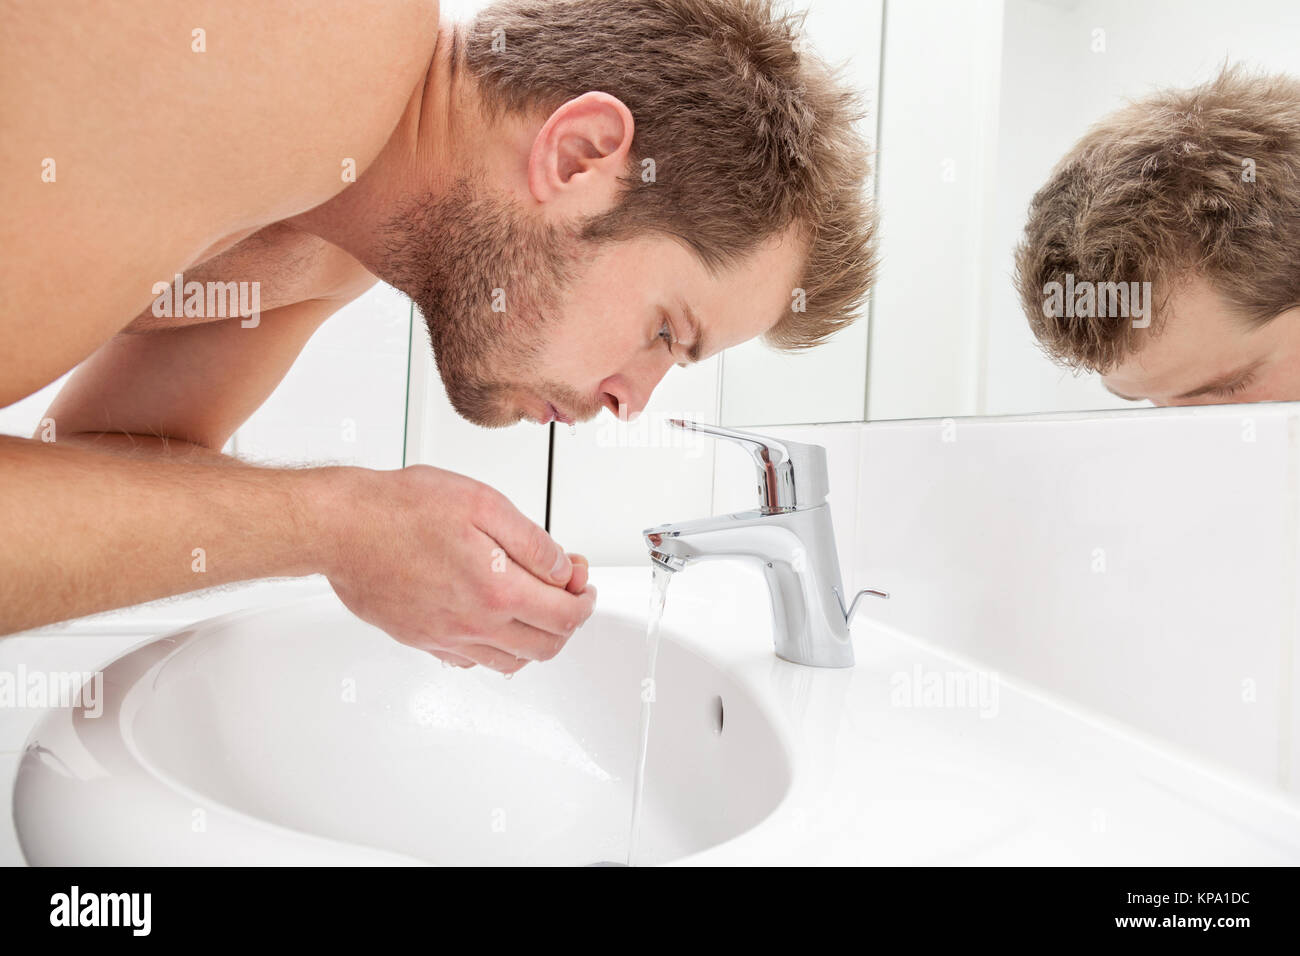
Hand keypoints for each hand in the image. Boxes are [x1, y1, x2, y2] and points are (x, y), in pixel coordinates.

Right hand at [318, 465, 596, 673]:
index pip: (565, 616)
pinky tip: (492, 623)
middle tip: (567, 594)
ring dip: (535, 640)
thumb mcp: (484, 504)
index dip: (584, 600)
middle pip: (545, 647)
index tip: (583, 585)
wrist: (341, 527)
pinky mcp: (420, 640)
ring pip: (511, 663)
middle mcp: (474, 624)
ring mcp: (445, 638)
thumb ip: (532, 542)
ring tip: (534, 607)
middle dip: (568, 622)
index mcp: (497, 591)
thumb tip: (562, 569)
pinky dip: (495, 649)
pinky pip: (471, 662)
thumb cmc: (401, 509)